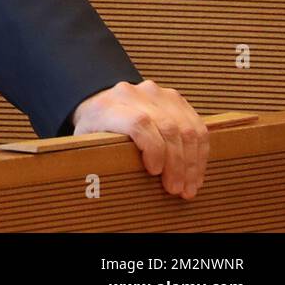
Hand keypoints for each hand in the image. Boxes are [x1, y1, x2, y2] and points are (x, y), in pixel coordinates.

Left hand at [72, 80, 209, 198]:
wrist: (101, 101)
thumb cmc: (95, 129)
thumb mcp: (85, 142)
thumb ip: (94, 156)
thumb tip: (99, 186)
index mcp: (109, 107)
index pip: (138, 123)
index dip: (153, 148)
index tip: (155, 172)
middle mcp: (134, 95)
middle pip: (167, 128)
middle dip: (177, 165)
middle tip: (176, 190)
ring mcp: (157, 94)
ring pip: (187, 129)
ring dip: (192, 163)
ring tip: (188, 187)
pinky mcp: (175, 99)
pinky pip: (196, 126)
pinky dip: (199, 153)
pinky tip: (195, 173)